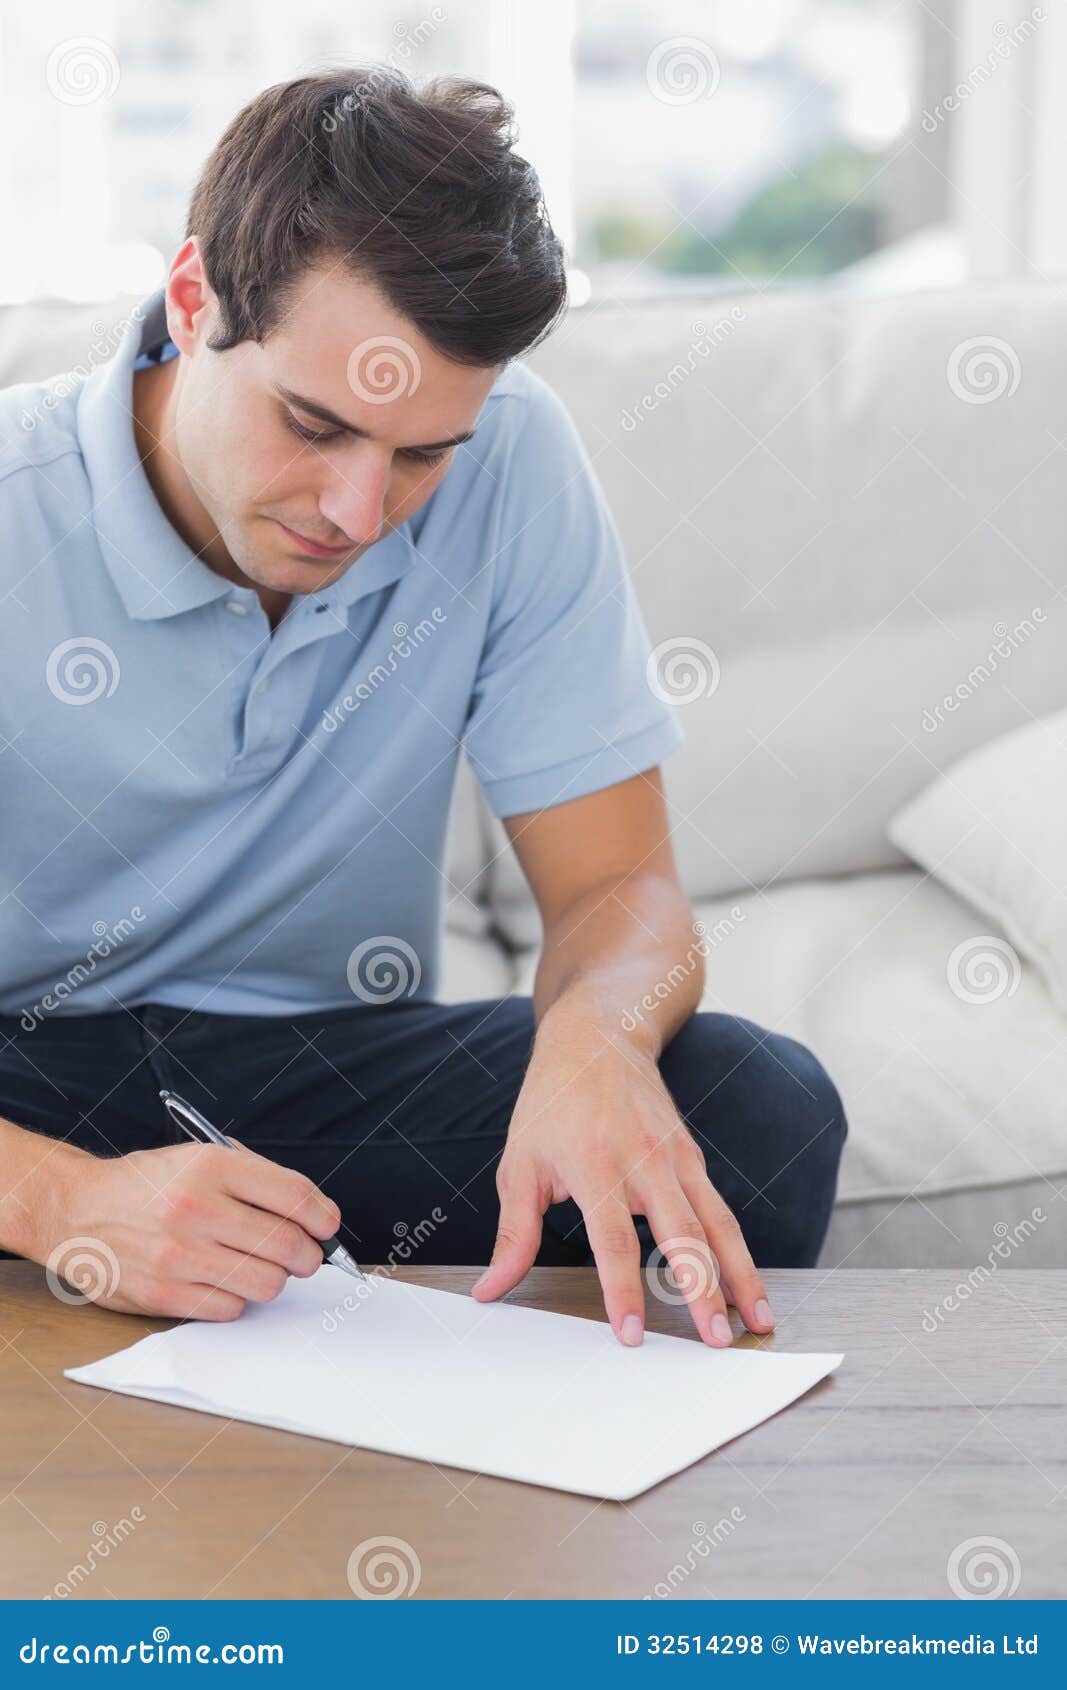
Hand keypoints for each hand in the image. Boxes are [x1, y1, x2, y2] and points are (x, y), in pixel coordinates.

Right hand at [33, 1138, 340, 1320]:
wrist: (76, 1210)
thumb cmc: (145, 1185)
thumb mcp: (197, 1157)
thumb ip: (254, 1178)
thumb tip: (312, 1213)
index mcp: (211, 1166)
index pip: (296, 1196)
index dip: (324, 1217)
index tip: (328, 1226)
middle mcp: (196, 1208)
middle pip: (288, 1245)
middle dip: (308, 1256)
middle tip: (303, 1256)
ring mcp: (179, 1254)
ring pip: (266, 1283)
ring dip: (272, 1279)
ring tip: (258, 1268)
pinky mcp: (163, 1293)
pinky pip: (230, 1308)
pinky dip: (235, 1300)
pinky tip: (221, 1282)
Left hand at [471, 1018, 775, 1347]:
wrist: (597, 1036)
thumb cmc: (552, 1102)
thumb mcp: (519, 1163)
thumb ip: (513, 1234)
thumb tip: (490, 1291)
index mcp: (595, 1165)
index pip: (613, 1241)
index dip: (622, 1291)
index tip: (631, 1335)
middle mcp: (644, 1162)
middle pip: (683, 1235)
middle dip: (704, 1292)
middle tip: (717, 1342)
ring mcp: (676, 1158)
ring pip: (718, 1225)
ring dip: (741, 1276)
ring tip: (758, 1323)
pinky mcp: (694, 1158)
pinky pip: (721, 1211)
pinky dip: (738, 1250)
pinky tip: (749, 1287)